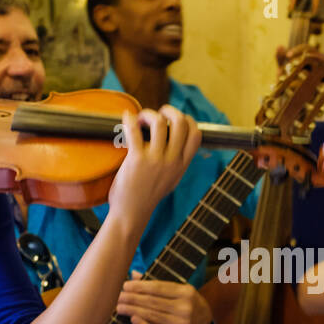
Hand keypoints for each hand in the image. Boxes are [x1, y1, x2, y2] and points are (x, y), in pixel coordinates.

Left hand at [108, 106, 199, 231]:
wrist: (132, 213)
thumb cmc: (148, 195)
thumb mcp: (171, 179)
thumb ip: (176, 161)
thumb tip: (174, 139)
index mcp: (182, 165)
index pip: (196, 134)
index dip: (188, 120)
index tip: (176, 120)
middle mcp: (172, 161)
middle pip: (180, 123)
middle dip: (169, 110)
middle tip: (159, 114)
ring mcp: (155, 160)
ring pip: (159, 123)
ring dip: (149, 114)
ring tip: (140, 120)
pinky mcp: (137, 160)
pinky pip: (134, 130)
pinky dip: (129, 119)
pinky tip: (127, 118)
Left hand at [117, 272, 212, 323]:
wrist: (205, 322)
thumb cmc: (188, 301)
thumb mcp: (179, 289)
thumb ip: (158, 283)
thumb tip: (134, 274)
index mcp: (185, 292)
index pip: (158, 288)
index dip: (140, 287)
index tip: (126, 286)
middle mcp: (184, 308)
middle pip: (153, 302)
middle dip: (132, 299)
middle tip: (117, 297)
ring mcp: (181, 323)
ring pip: (152, 315)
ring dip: (132, 311)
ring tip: (119, 307)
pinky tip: (132, 319)